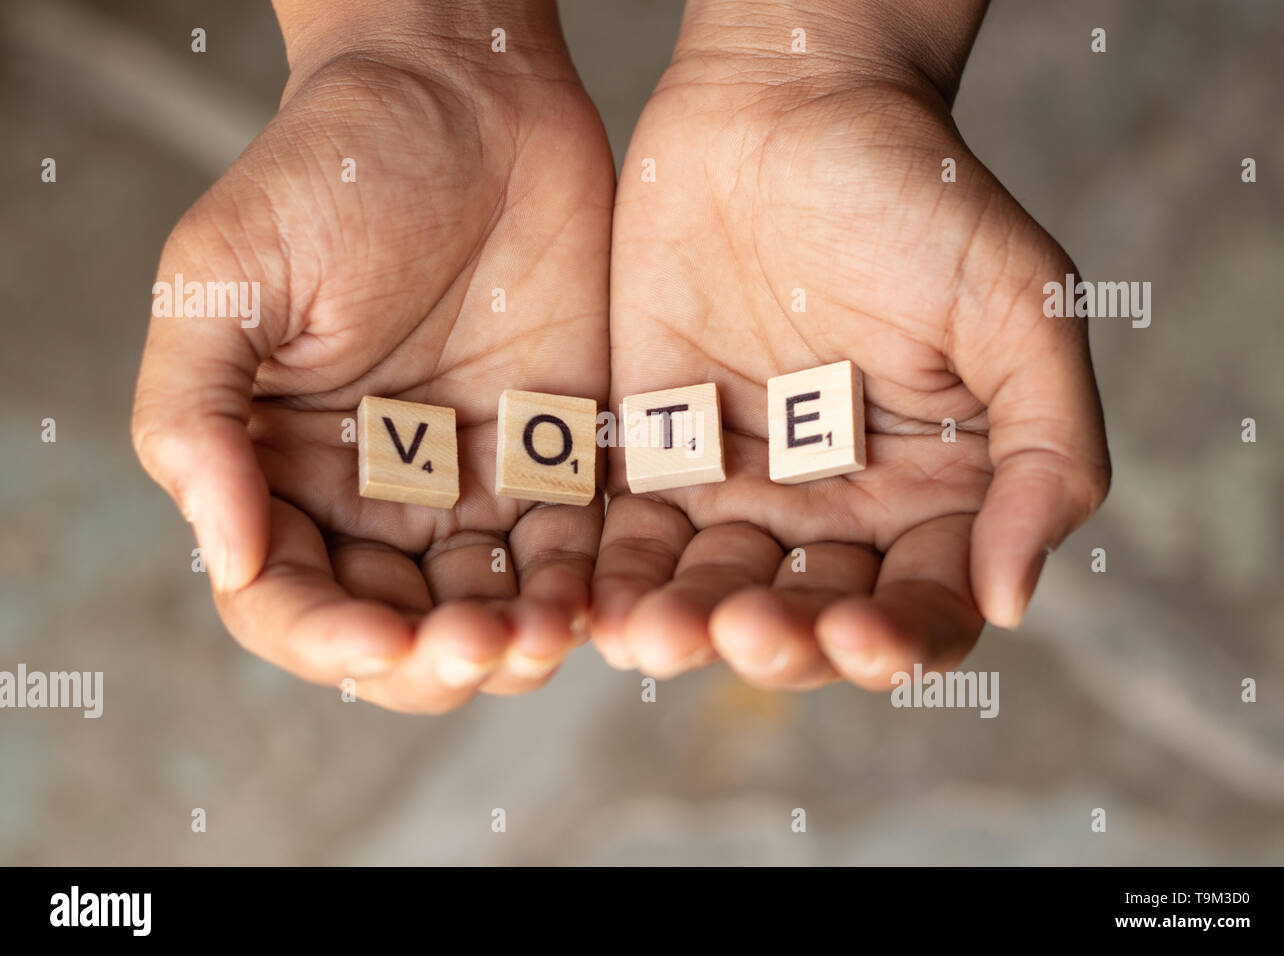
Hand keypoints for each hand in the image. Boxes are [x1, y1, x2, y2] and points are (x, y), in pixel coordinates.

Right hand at [132, 2, 612, 711]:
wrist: (466, 100)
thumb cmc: (331, 170)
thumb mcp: (226, 278)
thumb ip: (199, 415)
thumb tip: (223, 553)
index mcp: (281, 471)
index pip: (285, 600)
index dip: (325, 639)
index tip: (378, 640)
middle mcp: (375, 497)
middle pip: (397, 631)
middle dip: (434, 659)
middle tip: (480, 645)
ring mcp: (472, 485)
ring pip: (491, 610)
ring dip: (518, 642)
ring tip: (549, 631)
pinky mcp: (558, 459)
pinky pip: (574, 551)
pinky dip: (588, 587)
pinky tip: (605, 596)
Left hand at [593, 0, 1109, 688]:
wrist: (786, 103)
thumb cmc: (917, 194)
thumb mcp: (1019, 310)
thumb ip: (1046, 454)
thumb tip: (1010, 598)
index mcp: (935, 493)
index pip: (923, 606)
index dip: (897, 640)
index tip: (862, 632)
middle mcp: (838, 507)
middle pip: (808, 618)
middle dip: (778, 640)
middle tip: (746, 630)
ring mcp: (743, 485)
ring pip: (712, 590)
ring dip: (685, 626)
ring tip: (655, 635)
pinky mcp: (656, 452)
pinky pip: (631, 532)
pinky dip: (611, 575)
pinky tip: (594, 603)